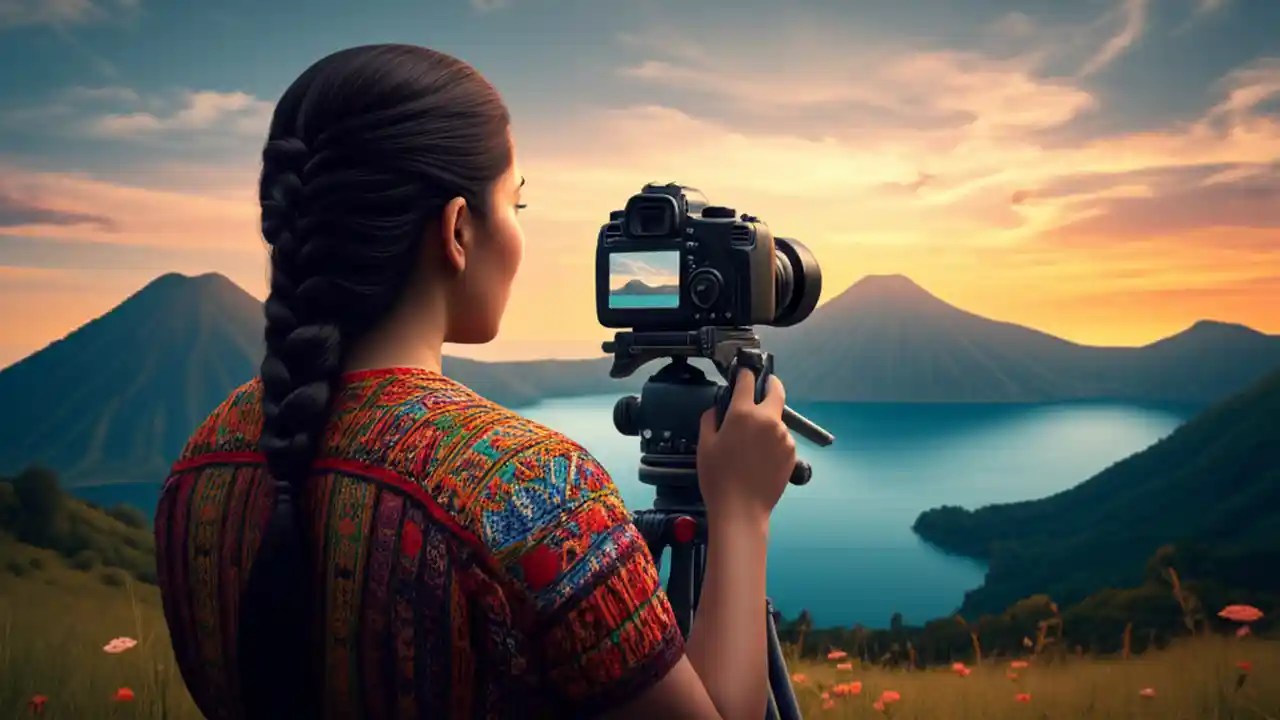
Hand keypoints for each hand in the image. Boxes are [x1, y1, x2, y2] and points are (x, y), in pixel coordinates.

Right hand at [697, 369, 795, 527]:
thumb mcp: (705, 444)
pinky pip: (782, 438)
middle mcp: (768, 420)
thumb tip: (718, 408)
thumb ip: (711, 419)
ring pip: (777, 418)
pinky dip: (774, 440)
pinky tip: (761, 457)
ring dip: (768, 420)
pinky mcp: (792, 452)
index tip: (743, 372)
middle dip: (770, 383)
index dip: (745, 373)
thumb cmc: (717, 477)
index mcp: (743, 413)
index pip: (747, 380)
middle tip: (763, 385)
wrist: (741, 510)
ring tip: (754, 441)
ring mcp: (783, 436)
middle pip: (776, 390)